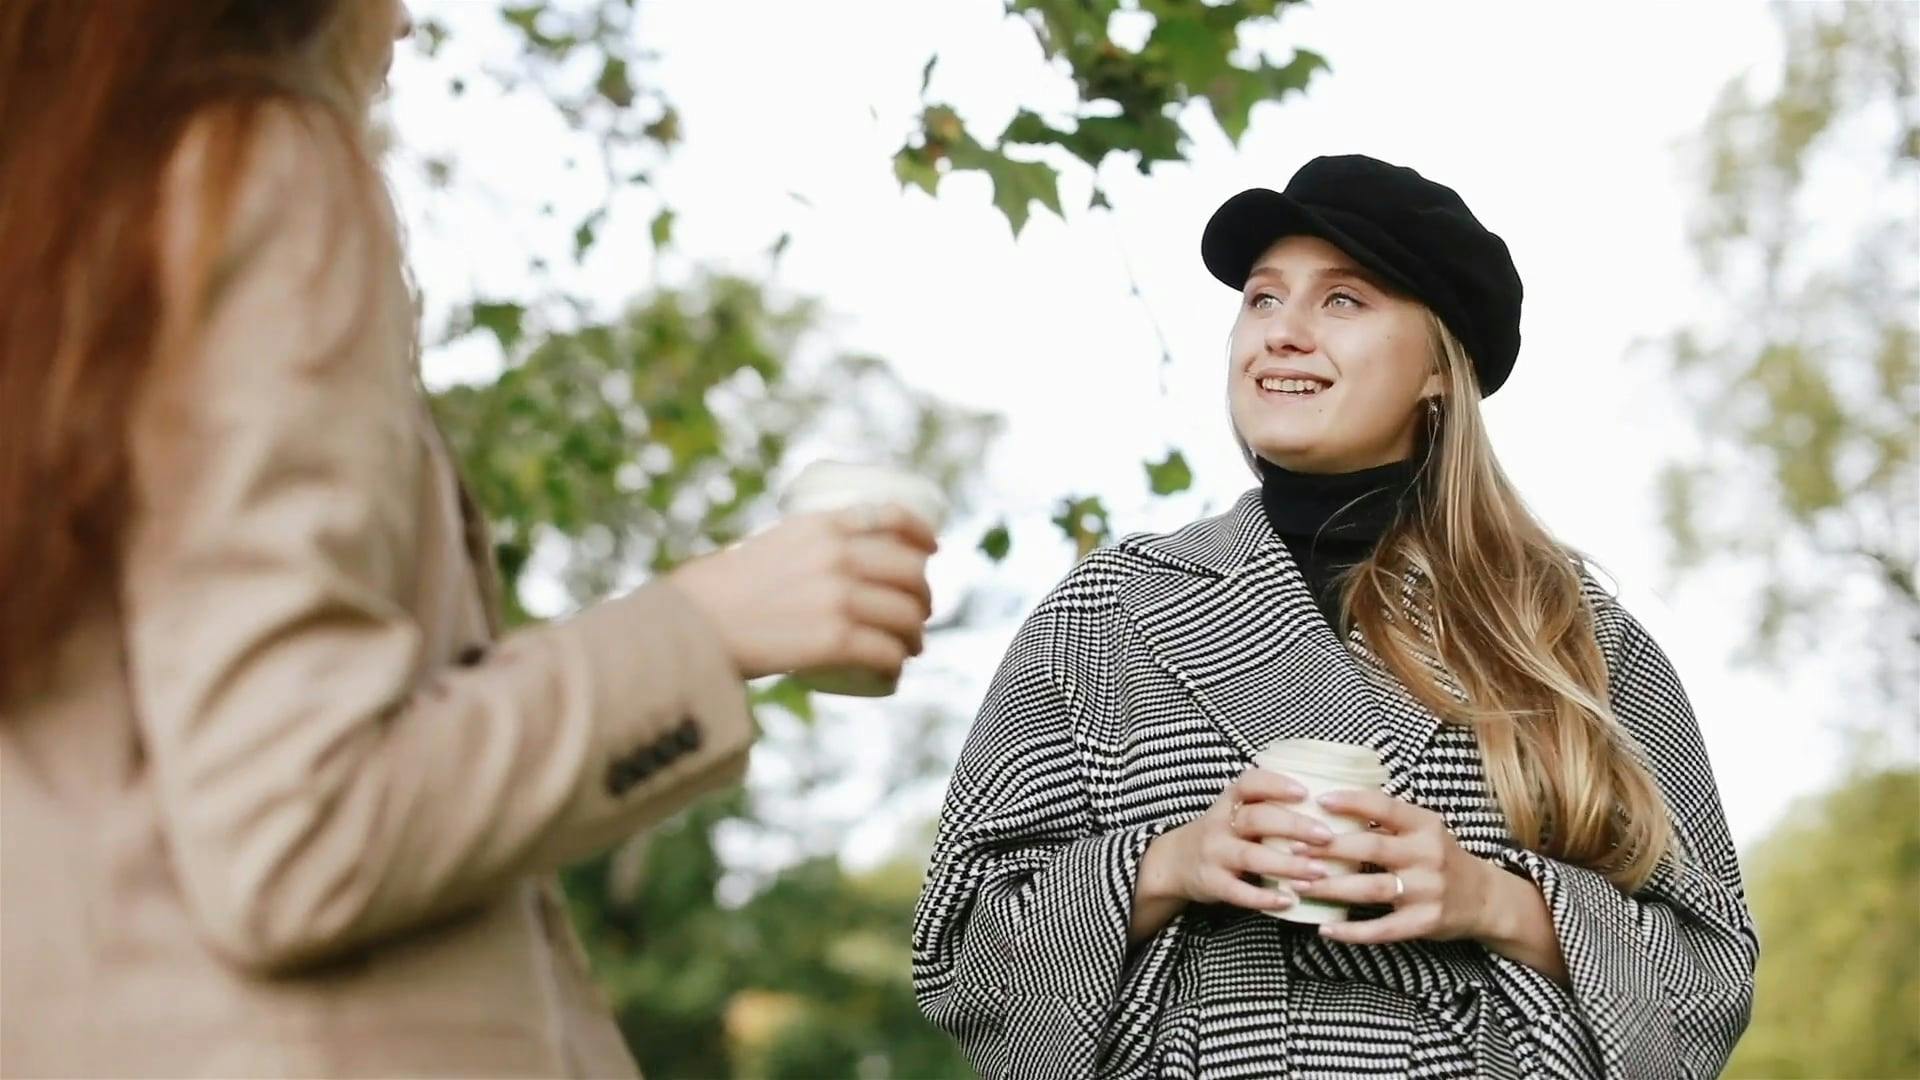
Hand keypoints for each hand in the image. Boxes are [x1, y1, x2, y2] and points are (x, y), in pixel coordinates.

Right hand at [665, 504, 937, 680]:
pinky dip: (896, 662)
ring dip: (915, 634)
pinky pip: (886, 652)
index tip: (932, 549)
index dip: (922, 534)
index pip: (894, 517)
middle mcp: (838, 556)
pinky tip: (895, 667)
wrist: (694, 625)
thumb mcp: (771, 546)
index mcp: (823, 525)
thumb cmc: (722, 591)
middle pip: (909, 573)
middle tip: (917, 614)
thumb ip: (806, 550)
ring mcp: (839, 598)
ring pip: (905, 616)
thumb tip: (833, 566)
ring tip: (910, 646)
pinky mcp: (835, 640)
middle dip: (923, 596)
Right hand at [1132, 768, 1336, 937]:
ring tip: (1319, 872)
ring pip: (1251, 856)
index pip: (1249, 784)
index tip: (1305, 792)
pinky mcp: (1211, 882)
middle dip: (1294, 826)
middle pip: (1256, 819)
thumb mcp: (1236, 811)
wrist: (1175, 861)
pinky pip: (1238, 891)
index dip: (1276, 785)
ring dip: (1287, 864)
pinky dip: (1264, 897)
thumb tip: (1330, 805)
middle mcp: (1220, 824)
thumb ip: (1269, 806)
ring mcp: (1214, 854)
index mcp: (1230, 802)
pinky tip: (1289, 900)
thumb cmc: (1223, 834)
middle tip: (1327, 836)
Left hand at [1291, 787, 1502, 945]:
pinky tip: (1324, 928)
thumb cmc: (1439, 858)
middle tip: (1293, 848)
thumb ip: (1387, 821)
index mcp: (1425, 825)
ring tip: (1299, 885)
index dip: (1352, 802)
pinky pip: (1381, 929)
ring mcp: (1427, 891)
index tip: (1319, 801)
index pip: (1385, 807)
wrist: (1483, 898)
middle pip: (1370, 847)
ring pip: (1370, 888)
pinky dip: (1351, 931)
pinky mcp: (1424, 922)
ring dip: (1331, 887)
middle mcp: (1428, 855)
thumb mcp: (1422, 830)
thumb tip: (1328, 806)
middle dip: (1328, 848)